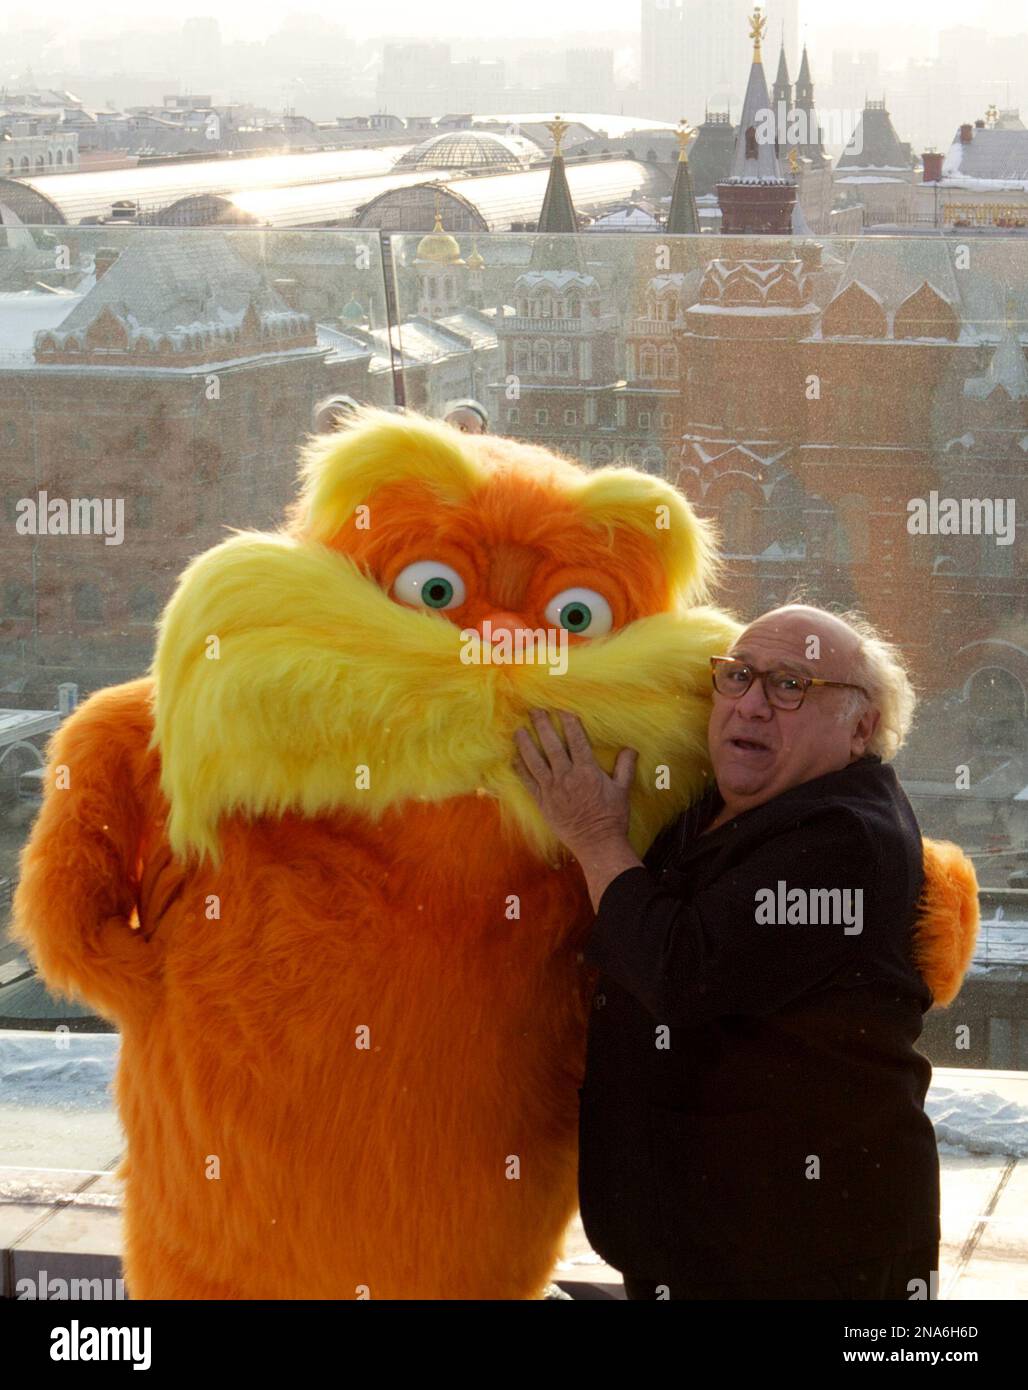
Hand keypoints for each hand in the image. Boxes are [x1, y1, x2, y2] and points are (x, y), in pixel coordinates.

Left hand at [514, 710, 643, 908]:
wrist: (597, 844)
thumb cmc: (612, 817)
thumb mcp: (623, 790)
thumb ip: (625, 767)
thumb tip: (630, 749)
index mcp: (587, 771)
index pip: (576, 740)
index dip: (568, 722)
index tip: (562, 710)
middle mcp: (567, 777)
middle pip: (551, 745)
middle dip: (542, 725)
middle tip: (535, 710)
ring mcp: (552, 790)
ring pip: (534, 761)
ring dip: (525, 743)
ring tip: (519, 729)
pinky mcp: (542, 802)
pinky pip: (527, 782)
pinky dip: (519, 768)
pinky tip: (514, 757)